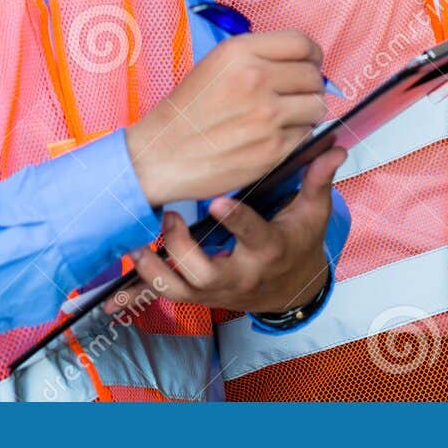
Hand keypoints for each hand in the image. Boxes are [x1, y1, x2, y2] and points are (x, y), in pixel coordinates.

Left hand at [122, 149, 343, 314]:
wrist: (293, 288)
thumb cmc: (299, 242)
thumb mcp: (313, 212)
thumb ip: (316, 180)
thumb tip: (335, 147)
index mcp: (268, 249)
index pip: (252, 235)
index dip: (236, 221)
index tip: (218, 202)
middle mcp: (240, 274)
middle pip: (205, 271)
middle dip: (181, 248)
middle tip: (169, 218)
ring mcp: (217, 290)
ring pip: (180, 291)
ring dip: (154, 270)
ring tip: (137, 245)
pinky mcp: (200, 295)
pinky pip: (165, 299)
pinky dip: (137, 299)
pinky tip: (111, 299)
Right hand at [125, 30, 326, 207]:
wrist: (162, 154)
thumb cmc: (187, 111)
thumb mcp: (216, 64)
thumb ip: (258, 57)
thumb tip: (302, 62)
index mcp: (240, 52)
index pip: (302, 43)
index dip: (311, 56)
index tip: (309, 65)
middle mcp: (256, 78)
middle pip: (313, 76)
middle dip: (308, 87)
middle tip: (293, 97)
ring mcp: (267, 115)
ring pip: (316, 106)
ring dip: (306, 113)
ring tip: (285, 118)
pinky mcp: (272, 148)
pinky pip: (306, 135)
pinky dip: (296, 137)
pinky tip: (273, 137)